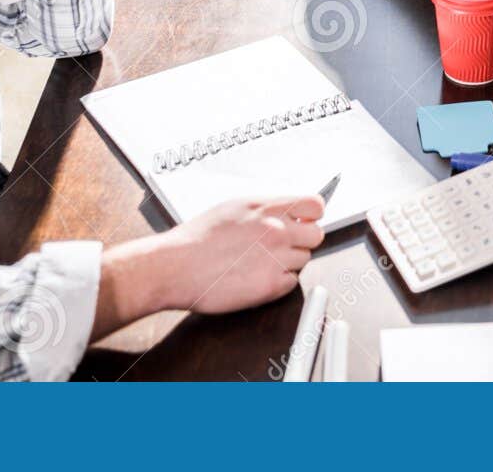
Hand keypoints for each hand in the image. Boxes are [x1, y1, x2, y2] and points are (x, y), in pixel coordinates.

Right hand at [158, 196, 325, 316]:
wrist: (176, 266)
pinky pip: (291, 283)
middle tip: (282, 247)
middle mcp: (275, 229)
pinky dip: (278, 283)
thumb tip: (289, 211)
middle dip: (302, 241)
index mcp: (266, 207)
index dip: (311, 215)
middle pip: (316, 235)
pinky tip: (257, 277)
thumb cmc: (197, 239)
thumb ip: (266, 208)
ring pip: (304, 260)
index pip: (314, 205)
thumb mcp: (234, 207)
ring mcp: (275, 258)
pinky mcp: (270, 285)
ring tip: (261, 263)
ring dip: (288, 263)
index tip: (304, 222)